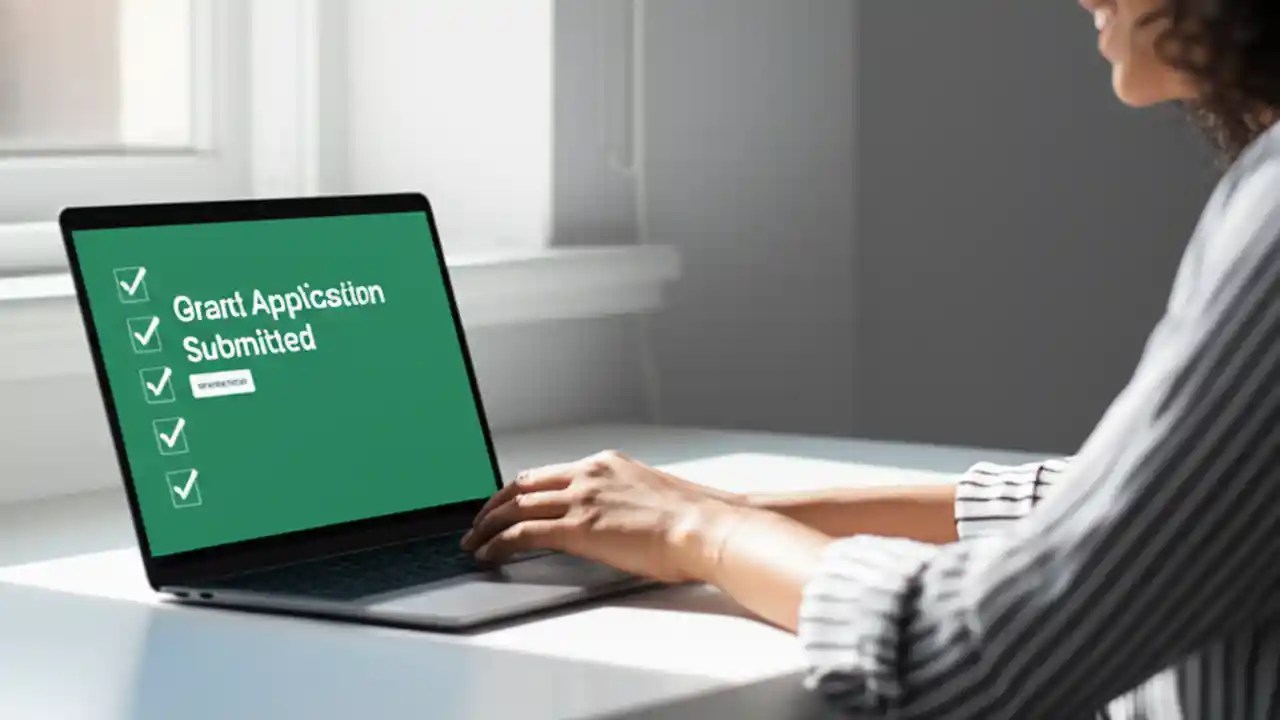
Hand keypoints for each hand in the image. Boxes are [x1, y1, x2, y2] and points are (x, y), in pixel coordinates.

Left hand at [461, 450, 747, 582]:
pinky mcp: (578, 526)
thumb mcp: (650, 496)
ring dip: (488, 525)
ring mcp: (582, 497)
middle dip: (494, 505)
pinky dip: (498, 543)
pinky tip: (488, 554)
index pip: (548, 473)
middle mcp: (589, 473)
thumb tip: (614, 521)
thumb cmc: (693, 519)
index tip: (506, 503)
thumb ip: (623, 501)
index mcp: (607, 463)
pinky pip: (523, 532)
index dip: (519, 490)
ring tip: (474, 542)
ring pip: (515, 506)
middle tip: (478, 523)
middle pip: (523, 485)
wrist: (707, 526)